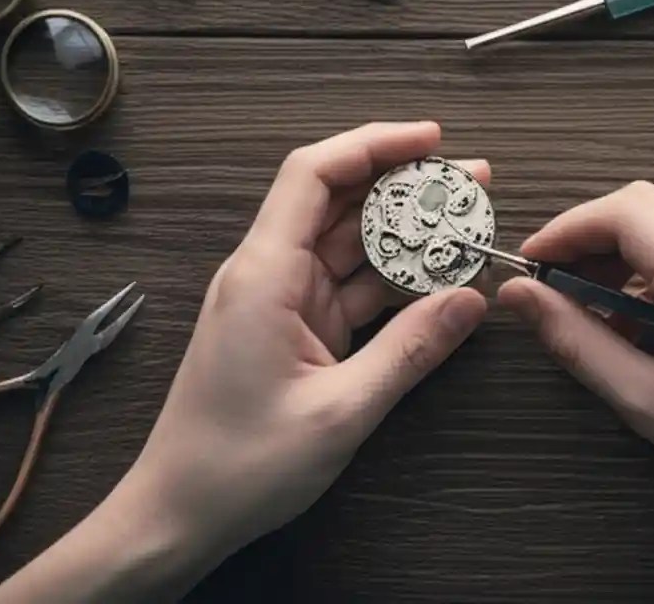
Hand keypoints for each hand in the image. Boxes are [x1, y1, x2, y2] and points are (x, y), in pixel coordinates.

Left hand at [0, 122, 487, 602]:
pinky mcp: (293, 332)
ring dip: (407, 235)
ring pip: (352, 246)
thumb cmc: (238, 465)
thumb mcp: (339, 410)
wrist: (180, 515)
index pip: (314, 175)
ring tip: (468, 224)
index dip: (374, 144)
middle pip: (341, 203)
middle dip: (407, 186)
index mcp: (264, 275)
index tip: (433, 139)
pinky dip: (393, 282)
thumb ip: (410, 351)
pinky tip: (438, 280)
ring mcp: (282, 304)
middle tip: (473, 182)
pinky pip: (351, 290)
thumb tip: (469, 301)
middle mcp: (269, 276)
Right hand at [498, 182, 653, 602]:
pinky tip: (651, 318)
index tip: (532, 263)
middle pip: (651, 206)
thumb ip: (578, 343)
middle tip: (558, 288)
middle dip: (593, 238)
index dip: (567, 229)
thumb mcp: (651, 406)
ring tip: (603, 314)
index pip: (628, 212)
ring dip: (630, 251)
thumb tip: (521, 298)